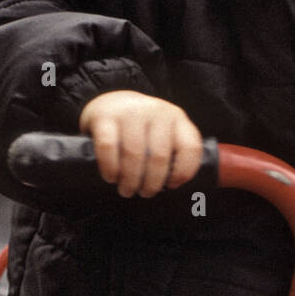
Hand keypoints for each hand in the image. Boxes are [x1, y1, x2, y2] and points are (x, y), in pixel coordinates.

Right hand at [79, 91, 202, 198]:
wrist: (110, 102)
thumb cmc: (140, 128)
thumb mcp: (162, 133)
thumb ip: (173, 151)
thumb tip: (174, 184)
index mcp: (176, 118)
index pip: (190, 147)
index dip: (183, 172)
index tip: (172, 185)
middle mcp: (156, 111)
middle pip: (159, 156)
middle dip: (152, 183)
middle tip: (145, 193)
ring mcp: (130, 111)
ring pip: (134, 154)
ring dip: (131, 179)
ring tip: (127, 190)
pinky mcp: (104, 115)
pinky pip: (108, 147)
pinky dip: (110, 167)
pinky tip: (111, 177)